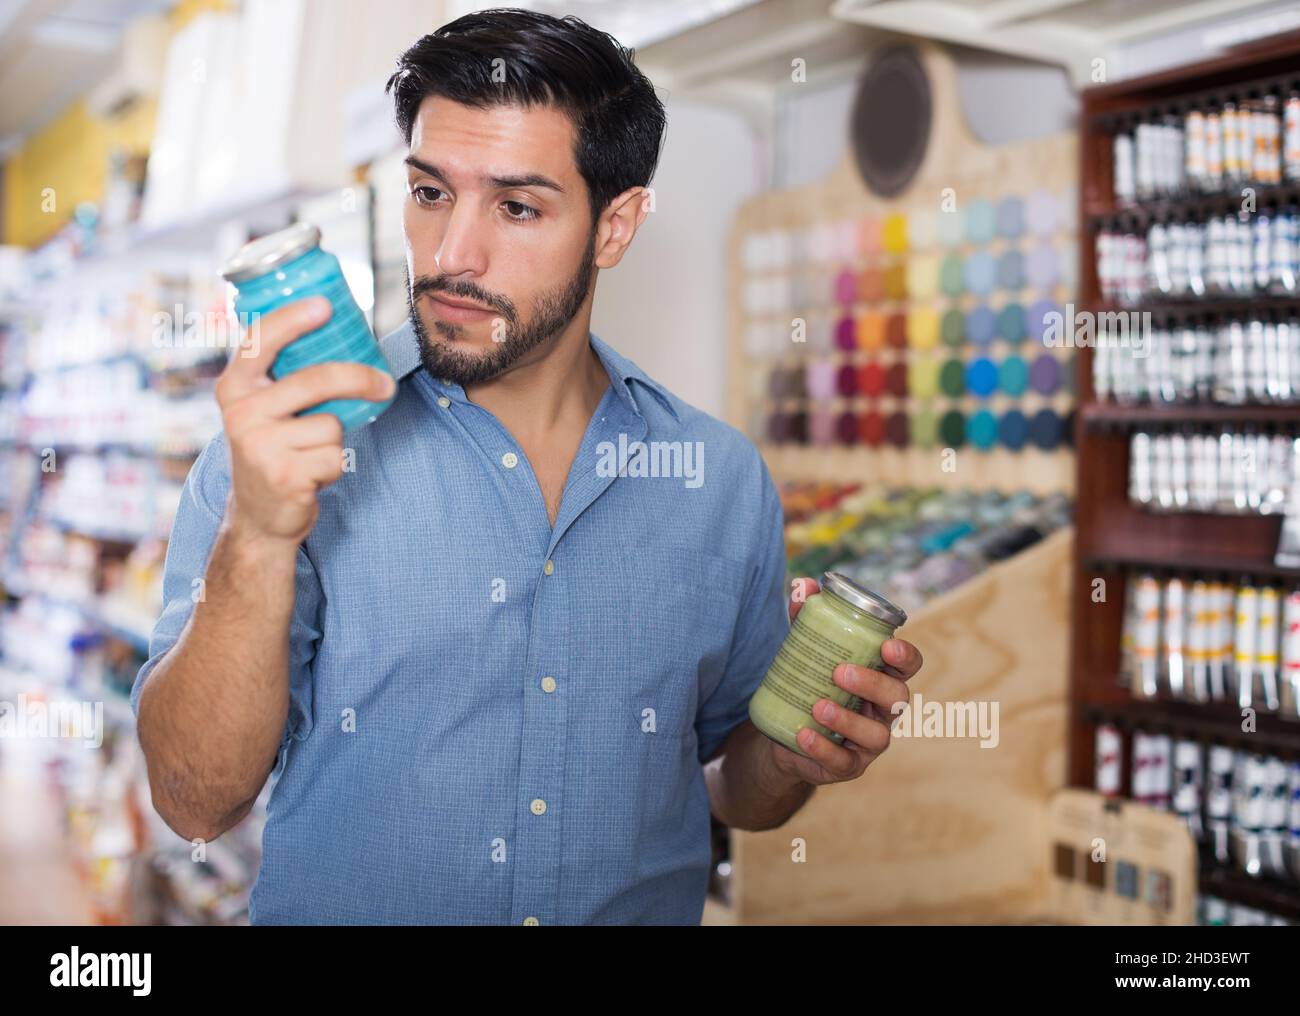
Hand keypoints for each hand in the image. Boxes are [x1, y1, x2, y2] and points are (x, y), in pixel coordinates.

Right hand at [215, 296, 395, 545]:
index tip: (325, 306)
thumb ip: (284, 378)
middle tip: (384, 383)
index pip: (260, 341)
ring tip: (310, 451)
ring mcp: (259, 445)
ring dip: (335, 439)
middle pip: (316, 380)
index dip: (292, 319)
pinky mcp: (283, 475)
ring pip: (331, 423)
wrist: (258, 515)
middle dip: (359, 379)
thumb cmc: (273, 449)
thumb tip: (343, 339)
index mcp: (234, 387)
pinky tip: (311, 474)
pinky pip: (335, 456)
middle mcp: (241, 412)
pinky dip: (334, 465)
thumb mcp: (264, 409)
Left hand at [767, 576, 922, 786]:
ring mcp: (868, 742)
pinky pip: (843, 762)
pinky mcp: (848, 766)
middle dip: (874, 684)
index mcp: (881, 676)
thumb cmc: (809, 682)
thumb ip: (807, 619)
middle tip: (840, 672)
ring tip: (818, 706)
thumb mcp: (807, 650)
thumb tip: (802, 585)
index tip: (887, 646)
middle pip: (897, 698)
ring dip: (849, 720)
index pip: (908, 665)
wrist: (783, 732)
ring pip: (877, 736)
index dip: (905, 656)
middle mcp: (883, 710)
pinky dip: (824, 748)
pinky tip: (804, 734)